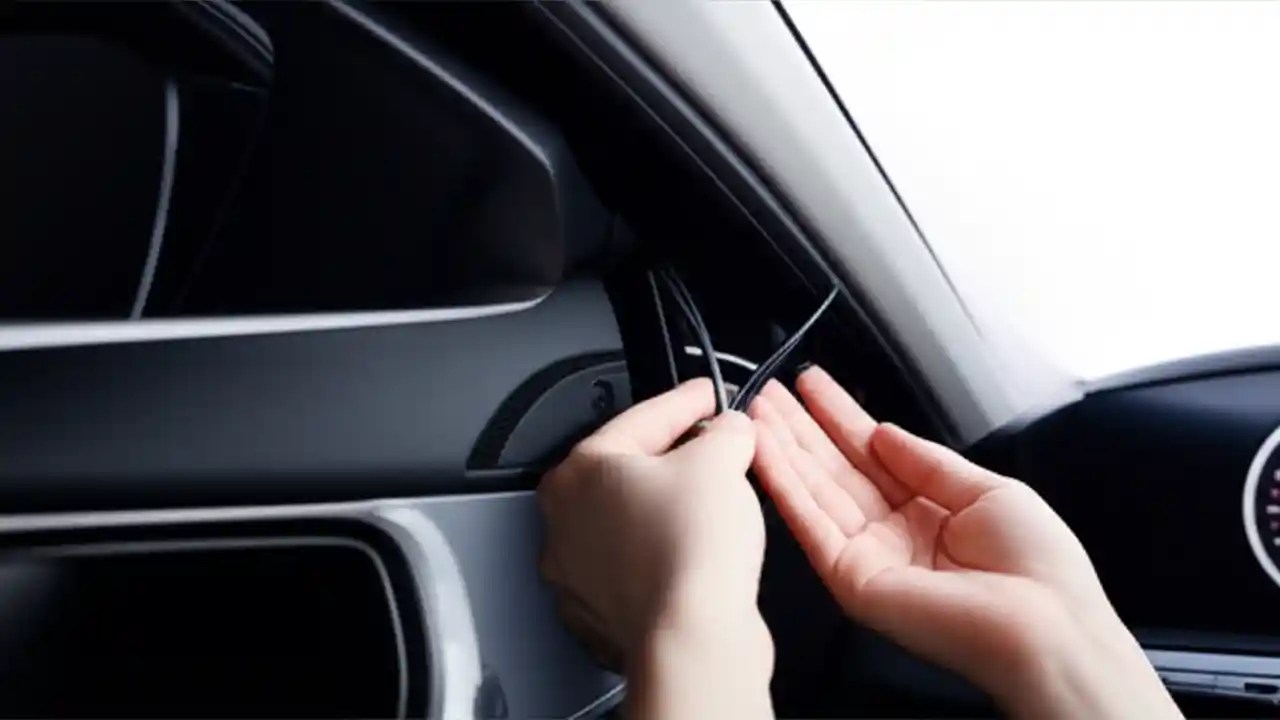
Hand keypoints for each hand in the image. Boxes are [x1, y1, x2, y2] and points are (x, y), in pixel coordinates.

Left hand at [538, 378, 773, 718]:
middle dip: (676, 459)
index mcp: (579, 472)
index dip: (687, 402)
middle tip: (716, 450)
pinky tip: (696, 555)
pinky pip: (637, 571)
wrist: (692, 639)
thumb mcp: (722, 459)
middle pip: (630, 473)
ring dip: (669, 511)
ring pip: (632, 525)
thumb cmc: (690, 553)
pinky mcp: (601, 616)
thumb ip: (725, 430)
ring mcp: (578, 574)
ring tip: (713, 506)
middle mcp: (565, 522)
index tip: (708, 396)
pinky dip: (664, 559)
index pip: (643, 419)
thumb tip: (731, 428)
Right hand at [750, 367, 1179, 719]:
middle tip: (766, 391)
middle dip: (799, 429)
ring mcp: (867, 557)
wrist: (1048, 626)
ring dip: (781, 450)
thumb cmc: (1039, 567)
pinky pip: (812, 525)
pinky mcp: (851, 579)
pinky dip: (784, 486)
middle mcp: (891, 533)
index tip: (810, 385)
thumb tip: (883, 431)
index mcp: (927, 512)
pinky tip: (763, 451)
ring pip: (814, 493)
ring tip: (752, 411)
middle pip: (834, 470)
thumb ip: (928, 461)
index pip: (871, 455)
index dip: (839, 417)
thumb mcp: (987, 490)